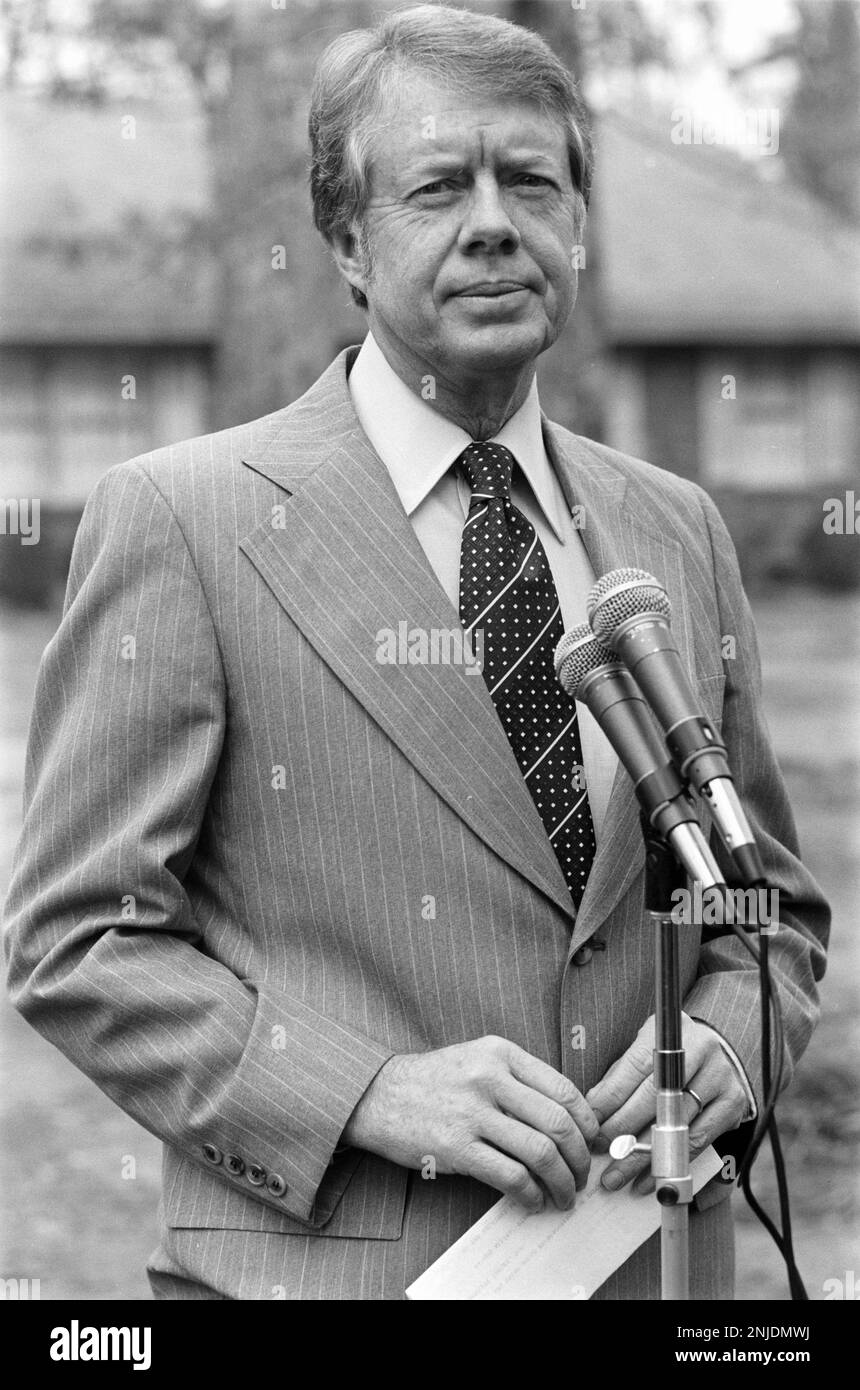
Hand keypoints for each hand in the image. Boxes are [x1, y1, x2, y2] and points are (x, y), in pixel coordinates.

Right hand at [342, 1035, 598, 1211]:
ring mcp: (472, 1113)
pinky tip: (532, 1200)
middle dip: (580, 1158)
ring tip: (563, 1195)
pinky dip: (530, 1194)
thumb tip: (570, 1119)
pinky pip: (510, 1176)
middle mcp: (490, 1078)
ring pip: (540, 1153)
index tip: (593, 1143)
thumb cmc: (434, 1080)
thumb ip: (520, 1078)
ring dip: (561, 1182)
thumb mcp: (478, 1058)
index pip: (564, 1089)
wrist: (378, 1095)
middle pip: (558, 1123)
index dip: (588, 1123)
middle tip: (582, 1176)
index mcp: (501, 1053)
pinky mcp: (457, 1147)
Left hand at [586, 1014, 747, 1194]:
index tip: (592, 1121)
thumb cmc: (667, 1057)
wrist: (714, 1055)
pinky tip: (649, 1178)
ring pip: (676, 1124)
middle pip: (657, 1096)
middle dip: (624, 1128)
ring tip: (618, 1174)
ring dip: (643, 1155)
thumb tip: (594, 1110)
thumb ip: (620, 1077)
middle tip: (602, 1150)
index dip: (612, 1096)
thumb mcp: (642, 1052)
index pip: (637, 1066)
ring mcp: (721, 1078)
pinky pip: (698, 1142)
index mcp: (672, 1033)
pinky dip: (670, 1162)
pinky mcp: (733, 1105)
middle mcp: (701, 1050)